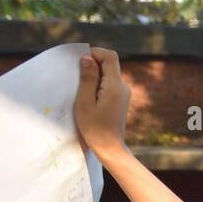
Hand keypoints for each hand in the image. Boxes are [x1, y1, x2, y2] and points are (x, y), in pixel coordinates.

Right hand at [75, 47, 130, 161]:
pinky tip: (89, 96)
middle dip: (93, 64)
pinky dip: (98, 84)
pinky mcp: (121, 99)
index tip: (80, 62)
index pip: (110, 56)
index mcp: (115, 85)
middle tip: (78, 77)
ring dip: (94, 75)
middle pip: (109, 63)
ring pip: (109, 73)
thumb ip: (87, 78)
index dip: (95, 53)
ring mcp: (123, 93)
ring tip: (83, 89)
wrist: (110, 148)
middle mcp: (123, 86)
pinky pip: (109, 83)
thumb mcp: (85, 102)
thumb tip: (87, 58)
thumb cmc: (94, 128)